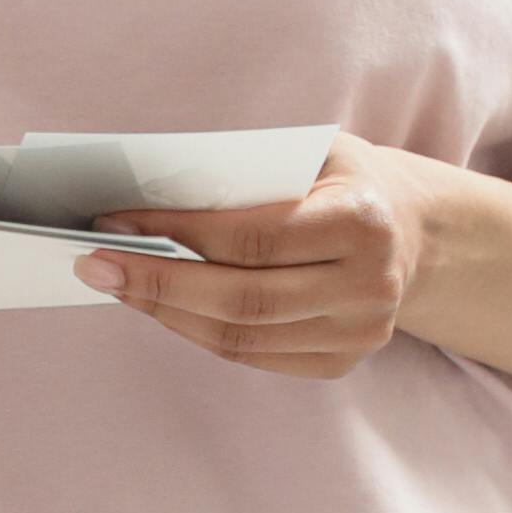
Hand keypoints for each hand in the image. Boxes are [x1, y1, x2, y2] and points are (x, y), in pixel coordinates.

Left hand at [78, 142, 511, 399]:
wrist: (418, 230)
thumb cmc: (346, 178)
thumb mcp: (311, 151)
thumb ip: (242, 173)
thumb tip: (142, 196)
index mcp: (363, 220)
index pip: (250, 234)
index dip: (175, 230)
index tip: (113, 218)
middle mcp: (370, 284)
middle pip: (240, 298)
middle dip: (155, 281)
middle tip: (93, 263)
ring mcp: (360, 332)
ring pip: (240, 337)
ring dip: (167, 310)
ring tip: (115, 283)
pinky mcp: (343, 361)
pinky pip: (253, 356)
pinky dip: (197, 330)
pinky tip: (160, 304)